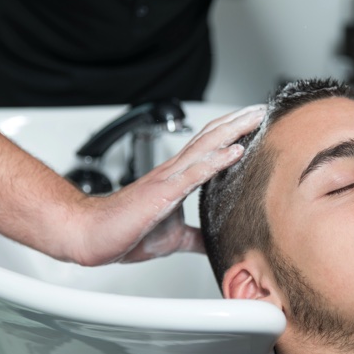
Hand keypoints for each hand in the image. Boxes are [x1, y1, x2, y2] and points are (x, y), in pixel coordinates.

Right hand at [72, 105, 265, 265]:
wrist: (90, 235)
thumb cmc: (125, 232)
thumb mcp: (173, 238)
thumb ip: (196, 237)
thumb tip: (216, 244)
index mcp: (177, 179)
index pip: (209, 147)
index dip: (232, 133)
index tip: (256, 124)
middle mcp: (174, 172)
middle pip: (211, 138)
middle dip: (238, 122)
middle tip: (262, 109)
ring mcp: (168, 179)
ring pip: (206, 146)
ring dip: (233, 131)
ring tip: (256, 118)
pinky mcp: (163, 193)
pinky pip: (194, 173)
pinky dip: (217, 160)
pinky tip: (236, 152)